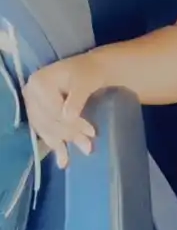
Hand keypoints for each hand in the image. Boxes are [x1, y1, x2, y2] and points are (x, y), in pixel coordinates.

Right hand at [22, 53, 105, 168]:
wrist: (88, 70)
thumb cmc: (89, 73)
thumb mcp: (86, 83)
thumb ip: (76, 100)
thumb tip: (67, 117)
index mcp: (40, 82)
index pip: (54, 109)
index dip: (72, 123)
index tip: (92, 133)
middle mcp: (31, 93)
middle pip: (49, 120)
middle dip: (70, 135)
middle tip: (89, 148)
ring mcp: (32, 104)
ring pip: (46, 129)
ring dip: (62, 144)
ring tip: (74, 159)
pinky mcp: (37, 114)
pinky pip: (44, 131)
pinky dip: (54, 145)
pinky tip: (63, 159)